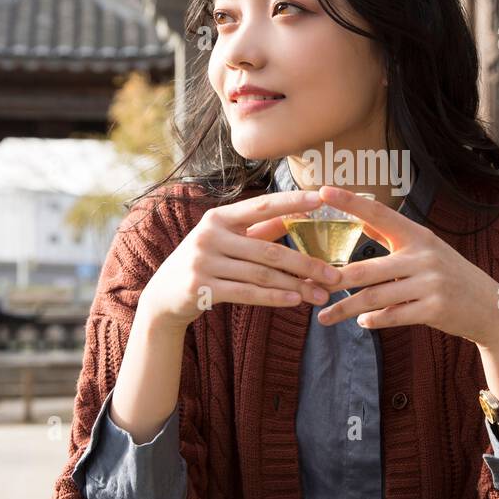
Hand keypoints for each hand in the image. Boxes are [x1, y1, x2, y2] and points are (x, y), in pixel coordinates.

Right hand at [137, 190, 343, 329]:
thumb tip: (296, 215)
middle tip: (334, 273)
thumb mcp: (226, 240)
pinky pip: (247, 293)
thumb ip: (259, 229)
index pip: (261, 205)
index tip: (321, 197)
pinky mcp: (201, 287)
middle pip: (268, 250)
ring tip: (320, 294)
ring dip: (295, 286)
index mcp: (218, 217)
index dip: (292, 201)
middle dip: (305, 263)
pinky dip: (274, 297)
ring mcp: (204, 261)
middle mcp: (209, 235)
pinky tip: (295, 300)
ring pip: (261, 274)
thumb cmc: (204, 262)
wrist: (163, 296)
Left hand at [286, 184, 498, 345]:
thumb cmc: (452, 276)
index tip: (323, 190)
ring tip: (324, 317)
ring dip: (345, 309)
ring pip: (374, 297)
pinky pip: (392, 316)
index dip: (350, 202)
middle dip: (332, 280)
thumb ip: (394, 237)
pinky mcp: (434, 309)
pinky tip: (362, 321)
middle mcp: (423, 256)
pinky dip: (373, 320)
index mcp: (418, 236)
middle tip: (308, 285)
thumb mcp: (427, 249)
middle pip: (365, 269)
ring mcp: (429, 283)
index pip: (379, 214)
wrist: (491, 308)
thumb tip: (363, 220)